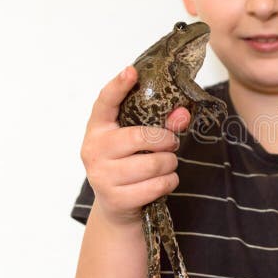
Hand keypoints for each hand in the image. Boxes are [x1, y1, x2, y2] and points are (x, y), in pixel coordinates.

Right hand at [80, 66, 189, 226]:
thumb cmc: (130, 164)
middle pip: (141, 137)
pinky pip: (157, 185)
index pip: (105, 102)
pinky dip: (170, 181)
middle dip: (167, 141)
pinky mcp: (116, 198)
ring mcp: (102, 176)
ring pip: (154, 163)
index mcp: (97, 128)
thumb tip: (183, 114)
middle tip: (171, 143)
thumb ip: (163, 124)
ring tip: (167, 164)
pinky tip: (165, 180)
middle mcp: (94, 150)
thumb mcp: (142, 141)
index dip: (118, 86)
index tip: (132, 71)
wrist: (117, 206)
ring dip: (170, 163)